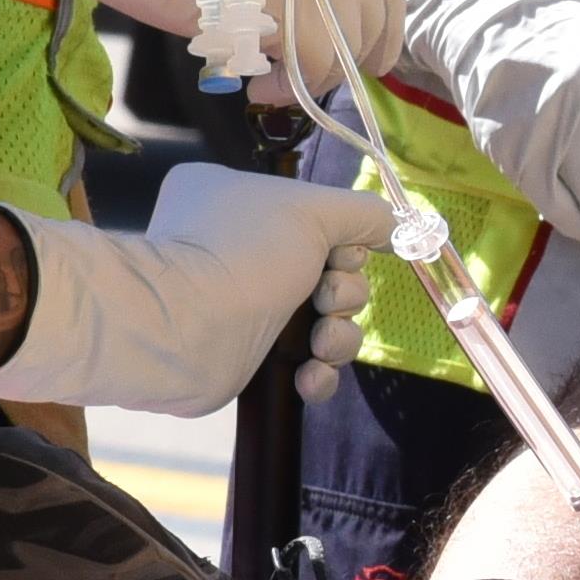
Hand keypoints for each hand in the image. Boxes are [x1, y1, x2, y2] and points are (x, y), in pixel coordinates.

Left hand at [0, 167, 388, 410]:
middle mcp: (239, 251)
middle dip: (344, 293)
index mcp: (238, 202)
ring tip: (320, 344)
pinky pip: (303, 367)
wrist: (182, 330)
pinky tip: (308, 376)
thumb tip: (397, 227)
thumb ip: (364, 213)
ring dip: (338, 336)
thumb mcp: (312, 210)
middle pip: (331, 274)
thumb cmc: (243, 254)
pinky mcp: (246, 358)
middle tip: (327, 299)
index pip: (318, 221)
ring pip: (324, 323)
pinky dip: (317, 373)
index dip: (345, 241)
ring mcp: (241, 307)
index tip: (340, 254)